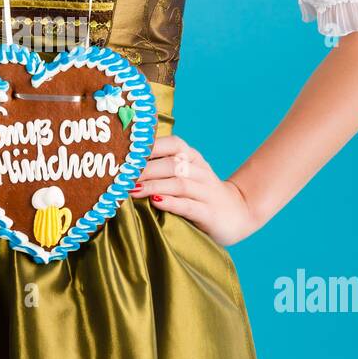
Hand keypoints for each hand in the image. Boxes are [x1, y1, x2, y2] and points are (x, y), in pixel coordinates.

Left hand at [129, 134, 257, 245]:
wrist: (238, 214)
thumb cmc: (199, 195)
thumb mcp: (184, 176)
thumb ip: (161, 169)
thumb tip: (123, 167)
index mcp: (193, 158)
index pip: (172, 144)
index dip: (149, 147)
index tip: (123, 154)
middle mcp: (201, 171)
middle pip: (171, 164)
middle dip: (143, 169)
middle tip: (119, 176)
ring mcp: (207, 191)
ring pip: (179, 183)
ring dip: (153, 185)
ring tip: (131, 189)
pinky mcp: (210, 213)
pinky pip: (189, 205)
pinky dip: (171, 202)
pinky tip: (155, 202)